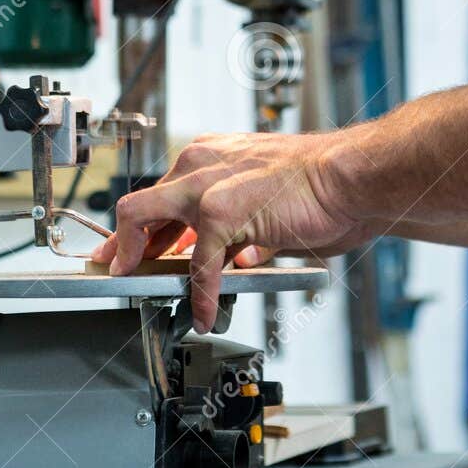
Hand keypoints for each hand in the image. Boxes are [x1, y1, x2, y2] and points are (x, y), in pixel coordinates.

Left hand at [90, 131, 371, 332]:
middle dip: (124, 242)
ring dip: (144, 264)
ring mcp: (206, 186)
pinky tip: (203, 313)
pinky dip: (199, 294)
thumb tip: (229, 258)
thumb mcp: (266, 202)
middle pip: (139, 204)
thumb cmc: (322, 187)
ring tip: (144, 290)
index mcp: (212, 155)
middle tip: (117, 268)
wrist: (351, 178)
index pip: (162, 192)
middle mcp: (201, 163)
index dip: (143, 225)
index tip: (129, 245)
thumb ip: (239, 227)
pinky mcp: (219, 213)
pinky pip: (198, 265)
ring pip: (145, 222)